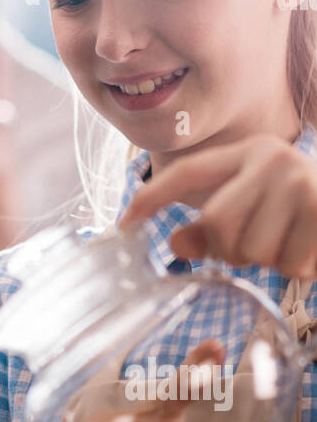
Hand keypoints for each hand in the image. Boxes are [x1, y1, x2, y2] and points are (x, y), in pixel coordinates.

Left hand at [118, 133, 316, 276]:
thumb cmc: (305, 216)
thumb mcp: (257, 212)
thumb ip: (212, 227)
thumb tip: (174, 243)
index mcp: (248, 152)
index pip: (187, 172)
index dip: (151, 197)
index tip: (123, 224)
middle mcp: (272, 157)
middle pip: (217, 221)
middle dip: (231, 250)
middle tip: (259, 248)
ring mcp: (300, 182)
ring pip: (252, 248)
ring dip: (270, 262)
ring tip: (292, 244)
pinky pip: (288, 263)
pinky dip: (298, 269)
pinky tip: (311, 250)